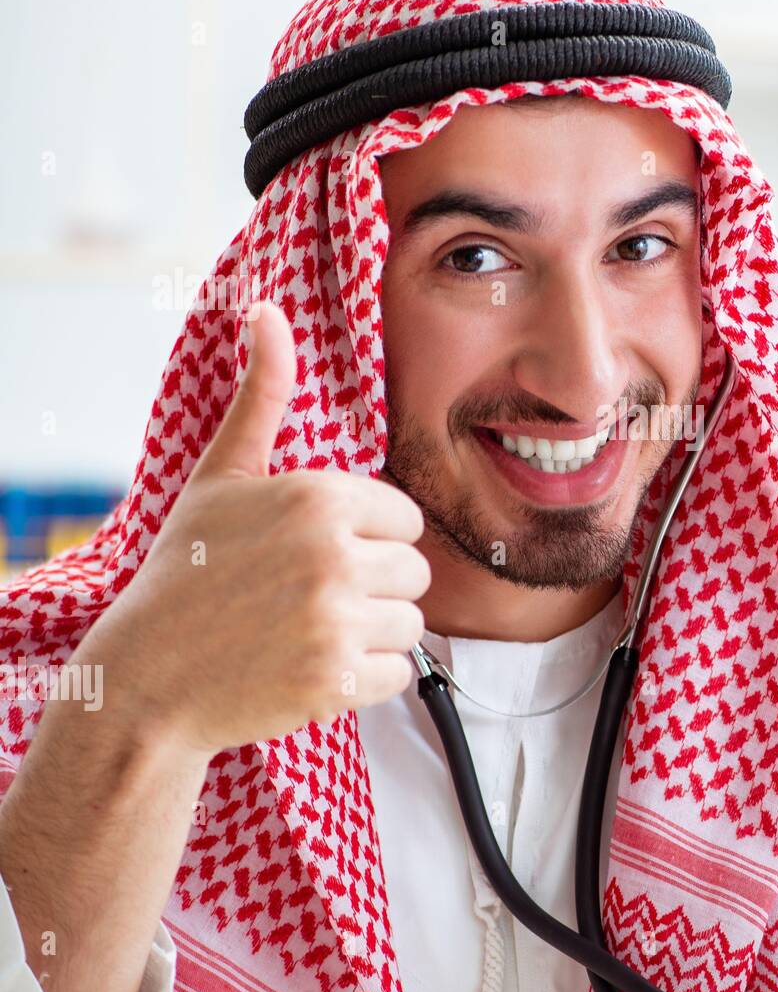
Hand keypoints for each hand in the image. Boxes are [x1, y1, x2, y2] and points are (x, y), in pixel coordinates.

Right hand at [69, 301, 430, 758]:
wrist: (148, 679)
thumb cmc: (185, 572)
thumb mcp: (221, 477)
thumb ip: (262, 397)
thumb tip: (267, 311)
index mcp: (318, 497)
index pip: (405, 518)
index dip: (369, 538)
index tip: (322, 553)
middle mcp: (334, 555)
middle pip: (415, 570)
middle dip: (375, 585)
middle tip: (312, 597)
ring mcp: (337, 620)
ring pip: (411, 623)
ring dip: (372, 631)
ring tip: (311, 631)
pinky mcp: (338, 681)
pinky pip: (399, 672)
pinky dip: (365, 677)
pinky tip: (313, 666)